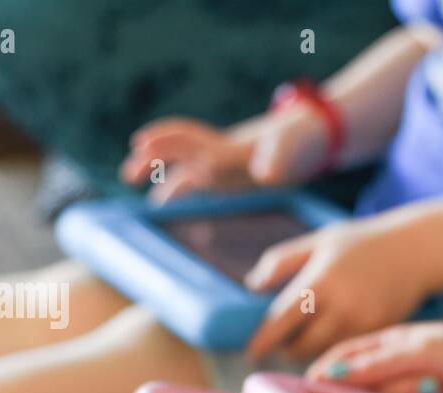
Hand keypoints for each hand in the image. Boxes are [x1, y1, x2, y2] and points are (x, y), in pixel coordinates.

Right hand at [119, 110, 329, 202]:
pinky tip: (177, 208)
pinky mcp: (233, 177)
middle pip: (177, 155)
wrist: (314, 135)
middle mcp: (219, 155)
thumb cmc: (301, 139)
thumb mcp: (291, 149)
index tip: (141, 145)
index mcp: (227, 148)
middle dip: (151, 160)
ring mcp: (224, 166)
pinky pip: (202, 184)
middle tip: (128, 175)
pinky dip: (186, 193)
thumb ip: (277, 158)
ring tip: (151, 203)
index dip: (164, 141)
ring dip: (166, 182)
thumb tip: (266, 173)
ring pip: (186, 171)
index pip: (186, 139)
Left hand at [244, 218, 432, 359]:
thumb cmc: (361, 243)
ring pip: (325, 352)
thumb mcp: (318, 241)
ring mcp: (363, 322)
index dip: (263, 340)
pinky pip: (348, 350)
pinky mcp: (379, 332)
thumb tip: (252, 285)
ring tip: (303, 341)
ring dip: (309, 352)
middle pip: (302, 345)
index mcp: (321, 280)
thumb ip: (282, 261)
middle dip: (287, 349)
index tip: (250, 352)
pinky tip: (330, 338)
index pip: (283, 319)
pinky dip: (334, 349)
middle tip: (280, 344)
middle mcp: (342, 305)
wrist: (415, 251)